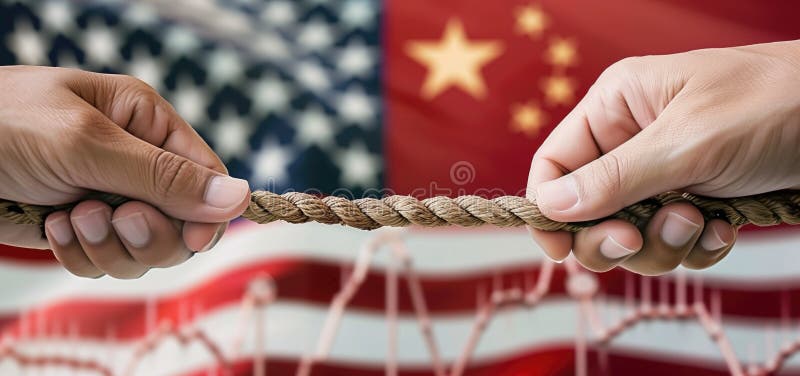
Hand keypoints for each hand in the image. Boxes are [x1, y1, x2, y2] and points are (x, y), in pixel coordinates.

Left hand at [0, 66, 249, 278]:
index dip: (206, 213)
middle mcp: (137, 162)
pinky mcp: (83, 229)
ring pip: (148, 251)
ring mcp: (110, 198)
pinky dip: (82, 255)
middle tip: (110, 218)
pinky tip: (52, 228)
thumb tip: (241, 197)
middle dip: (148, 232)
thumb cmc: (1, 125)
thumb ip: (164, 176)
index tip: (188, 237)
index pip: (209, 177)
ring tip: (68, 218)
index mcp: (148, 123)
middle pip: (185, 224)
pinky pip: (109, 263)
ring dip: (109, 246)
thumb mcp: (88, 143)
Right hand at [527, 40, 799, 274]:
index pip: (555, 163)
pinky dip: (695, 248)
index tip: (559, 250)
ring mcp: (666, 173)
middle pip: (586, 210)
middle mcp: (633, 141)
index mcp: (618, 106)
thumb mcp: (688, 143)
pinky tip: (724, 229)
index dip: (549, 209)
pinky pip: (671, 242)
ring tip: (701, 222)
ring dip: (661, 243)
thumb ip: (614, 179)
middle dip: (612, 234)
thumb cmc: (776, 106)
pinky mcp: (698, 200)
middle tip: (637, 238)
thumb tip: (549, 206)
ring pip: (629, 233)